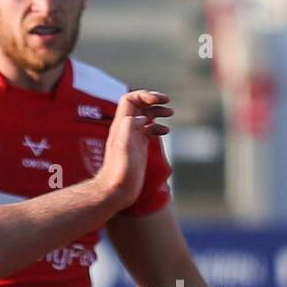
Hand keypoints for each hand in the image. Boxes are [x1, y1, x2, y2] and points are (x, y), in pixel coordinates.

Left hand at [96, 90, 172, 208]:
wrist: (116, 191)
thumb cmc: (119, 173)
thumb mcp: (123, 149)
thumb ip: (128, 129)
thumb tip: (141, 118)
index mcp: (122, 125)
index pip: (130, 99)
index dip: (144, 95)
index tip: (159, 101)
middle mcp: (126, 129)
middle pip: (138, 105)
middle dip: (153, 100)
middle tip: (168, 102)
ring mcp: (133, 138)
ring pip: (145, 117)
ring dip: (157, 111)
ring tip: (171, 113)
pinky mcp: (139, 148)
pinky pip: (149, 131)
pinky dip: (158, 127)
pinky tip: (166, 131)